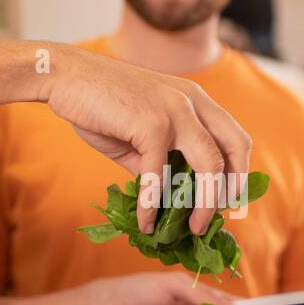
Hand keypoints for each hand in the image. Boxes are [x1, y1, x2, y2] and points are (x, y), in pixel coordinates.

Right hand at [42, 47, 251, 235]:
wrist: (65, 76)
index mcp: (195, 100)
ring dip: (204, 203)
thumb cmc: (99, 103)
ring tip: (192, 228)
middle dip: (231, 188)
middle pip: (234, 149)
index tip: (230, 200)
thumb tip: (168, 197)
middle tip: (220, 217)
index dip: (239, 172)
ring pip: (209, 164)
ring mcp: (175, 111)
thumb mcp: (139, 132)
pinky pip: (159, 176)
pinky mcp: (151, 124)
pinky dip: (152, 205)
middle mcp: (192, 101)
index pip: (234, 137)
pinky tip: (146, 222)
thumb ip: (159, 159)